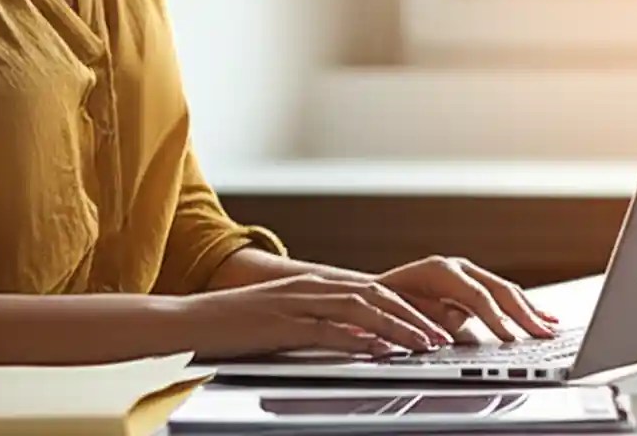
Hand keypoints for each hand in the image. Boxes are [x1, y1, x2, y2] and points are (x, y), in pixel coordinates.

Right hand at [172, 273, 453, 358]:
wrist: (194, 319)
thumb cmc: (239, 325)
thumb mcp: (290, 319)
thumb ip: (325, 325)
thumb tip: (362, 341)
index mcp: (317, 285)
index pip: (376, 291)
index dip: (410, 307)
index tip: (436, 325)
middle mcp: (313, 286)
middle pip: (377, 295)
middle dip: (415, 316)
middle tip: (442, 336)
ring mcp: (299, 301)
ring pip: (362, 308)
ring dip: (397, 326)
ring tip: (422, 344)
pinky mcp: (283, 322)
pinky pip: (328, 329)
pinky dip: (357, 339)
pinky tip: (377, 351)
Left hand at [377, 256, 559, 342]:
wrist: (374, 292)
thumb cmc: (387, 305)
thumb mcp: (408, 314)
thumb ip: (437, 320)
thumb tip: (463, 327)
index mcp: (441, 270)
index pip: (478, 295)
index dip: (497, 318)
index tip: (512, 338)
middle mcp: (458, 266)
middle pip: (500, 289)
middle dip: (524, 314)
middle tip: (545, 335)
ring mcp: (467, 272)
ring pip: (506, 290)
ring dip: (530, 309)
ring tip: (551, 326)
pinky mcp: (471, 283)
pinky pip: (502, 294)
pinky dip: (522, 306)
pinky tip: (541, 316)